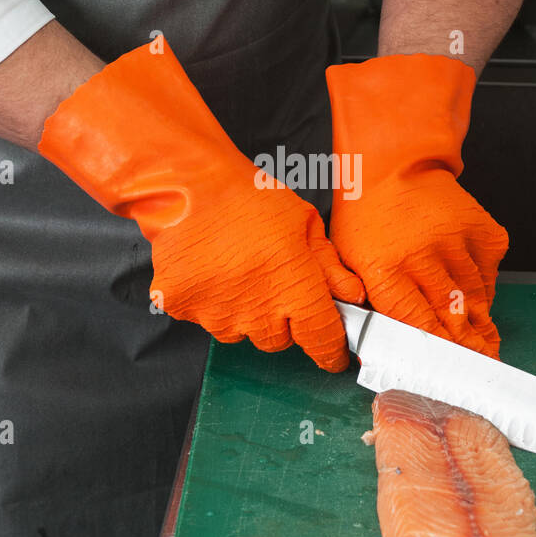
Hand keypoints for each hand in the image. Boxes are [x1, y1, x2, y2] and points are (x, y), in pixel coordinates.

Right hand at [39, 38, 364, 370]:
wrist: (189, 184)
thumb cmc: (251, 197)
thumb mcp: (305, 224)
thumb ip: (331, 267)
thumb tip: (353, 298)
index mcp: (294, 290)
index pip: (322, 341)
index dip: (330, 351)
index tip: (332, 352)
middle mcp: (256, 312)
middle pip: (278, 340)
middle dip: (281, 320)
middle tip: (270, 280)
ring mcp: (216, 315)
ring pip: (239, 331)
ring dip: (243, 311)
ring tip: (236, 268)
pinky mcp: (182, 309)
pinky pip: (202, 317)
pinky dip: (207, 300)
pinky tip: (209, 268)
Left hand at [326, 53, 507, 357]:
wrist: (393, 165)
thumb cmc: (366, 216)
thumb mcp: (351, 263)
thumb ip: (370, 304)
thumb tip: (386, 347)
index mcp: (385, 268)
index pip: (420, 324)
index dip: (439, 352)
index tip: (452, 371)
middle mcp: (424, 256)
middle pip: (455, 317)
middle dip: (470, 347)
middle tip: (483, 365)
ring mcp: (458, 242)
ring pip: (478, 298)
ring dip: (480, 321)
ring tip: (487, 342)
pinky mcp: (483, 231)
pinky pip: (491, 273)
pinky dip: (484, 286)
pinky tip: (474, 291)